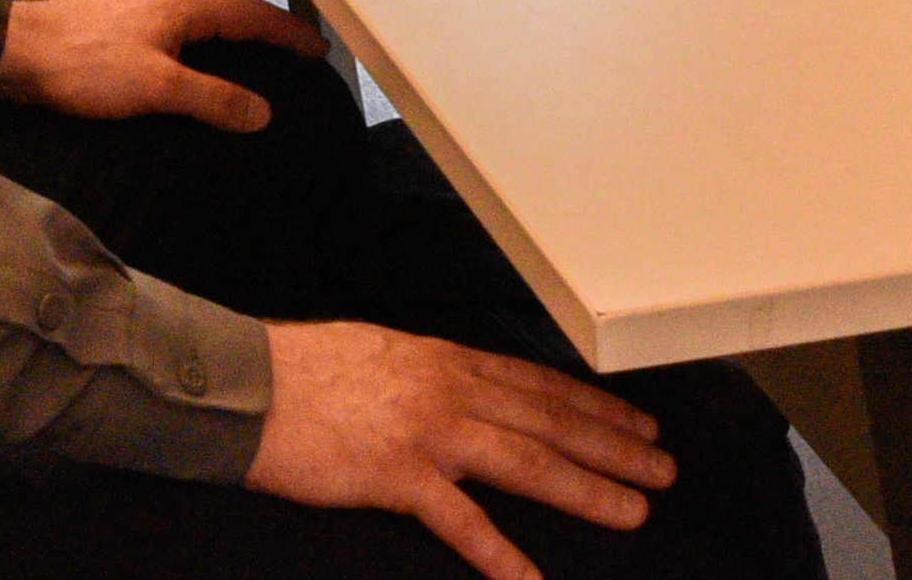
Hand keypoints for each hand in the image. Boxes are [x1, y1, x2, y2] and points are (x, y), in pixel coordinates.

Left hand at [0, 0, 311, 130]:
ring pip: (198, 19)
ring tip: (251, 60)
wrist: (14, 50)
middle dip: (264, 30)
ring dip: (230, 37)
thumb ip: (212, 98)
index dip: (285, 32)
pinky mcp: (114, 26)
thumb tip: (262, 111)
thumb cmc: (81, 64)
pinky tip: (189, 66)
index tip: (315, 46)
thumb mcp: (157, 86)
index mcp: (181, 3)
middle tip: (293, 54)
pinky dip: (198, 46)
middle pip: (228, 10)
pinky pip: (174, 31)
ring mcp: (137, 8)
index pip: (249, 13)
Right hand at [247, 328, 673, 579]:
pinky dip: (500, 555)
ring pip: (527, 462)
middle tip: (664, 470)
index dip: (596, 407)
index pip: (541, 386)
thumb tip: (463, 393)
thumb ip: (430, 377)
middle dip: (614, 446)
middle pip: (550, 421)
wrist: (248, 385)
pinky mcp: (396, 476)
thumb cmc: (306, 371)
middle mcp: (451, 392)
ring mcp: (428, 434)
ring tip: (631, 511)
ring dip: (585, 488)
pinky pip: (461, 522)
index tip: (638, 424)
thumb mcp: (384, 355)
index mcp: (448, 362)